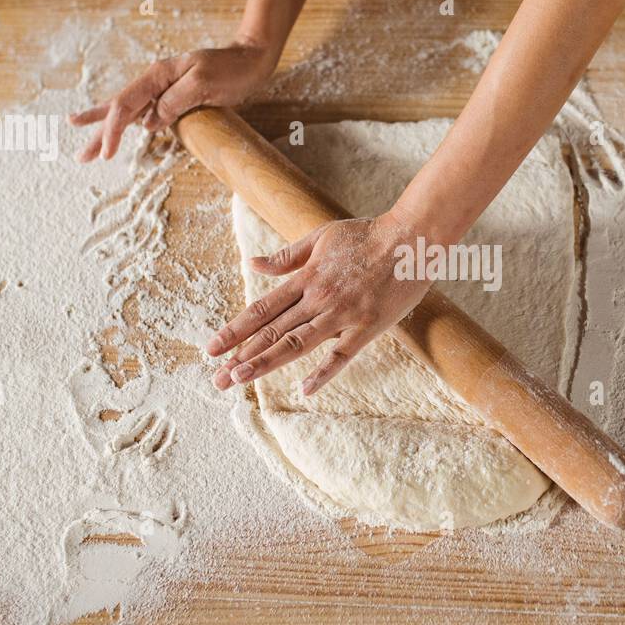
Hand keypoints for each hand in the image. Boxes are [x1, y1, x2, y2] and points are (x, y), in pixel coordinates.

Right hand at [70, 37, 277, 162]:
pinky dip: (128, 122)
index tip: (106, 154)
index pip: (125, 105)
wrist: (251, 60)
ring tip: (88, 141)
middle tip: (81, 156)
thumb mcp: (203, 83)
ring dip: (107, 128)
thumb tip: (148, 123)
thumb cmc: (231, 70)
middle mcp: (155, 81)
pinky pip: (144, 112)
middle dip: (98, 133)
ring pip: (128, 111)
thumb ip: (174, 101)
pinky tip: (122, 128)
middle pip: (119, 108)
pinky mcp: (174, 98)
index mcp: (157, 75)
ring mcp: (163, 89)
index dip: (112, 131)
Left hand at [208, 212, 432, 394]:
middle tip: (218, 378)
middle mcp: (319, 298)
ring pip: (297, 343)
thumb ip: (287, 256)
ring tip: (239, 379)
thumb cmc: (367, 235)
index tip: (212, 347)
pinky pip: (342, 355)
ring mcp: (342, 315)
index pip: (262, 309)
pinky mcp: (367, 327)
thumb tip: (252, 264)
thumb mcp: (321, 237)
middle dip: (242, 355)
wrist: (412, 238)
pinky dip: (323, 373)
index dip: (235, 329)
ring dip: (266, 363)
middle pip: (272, 331)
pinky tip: (304, 389)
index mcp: (306, 278)